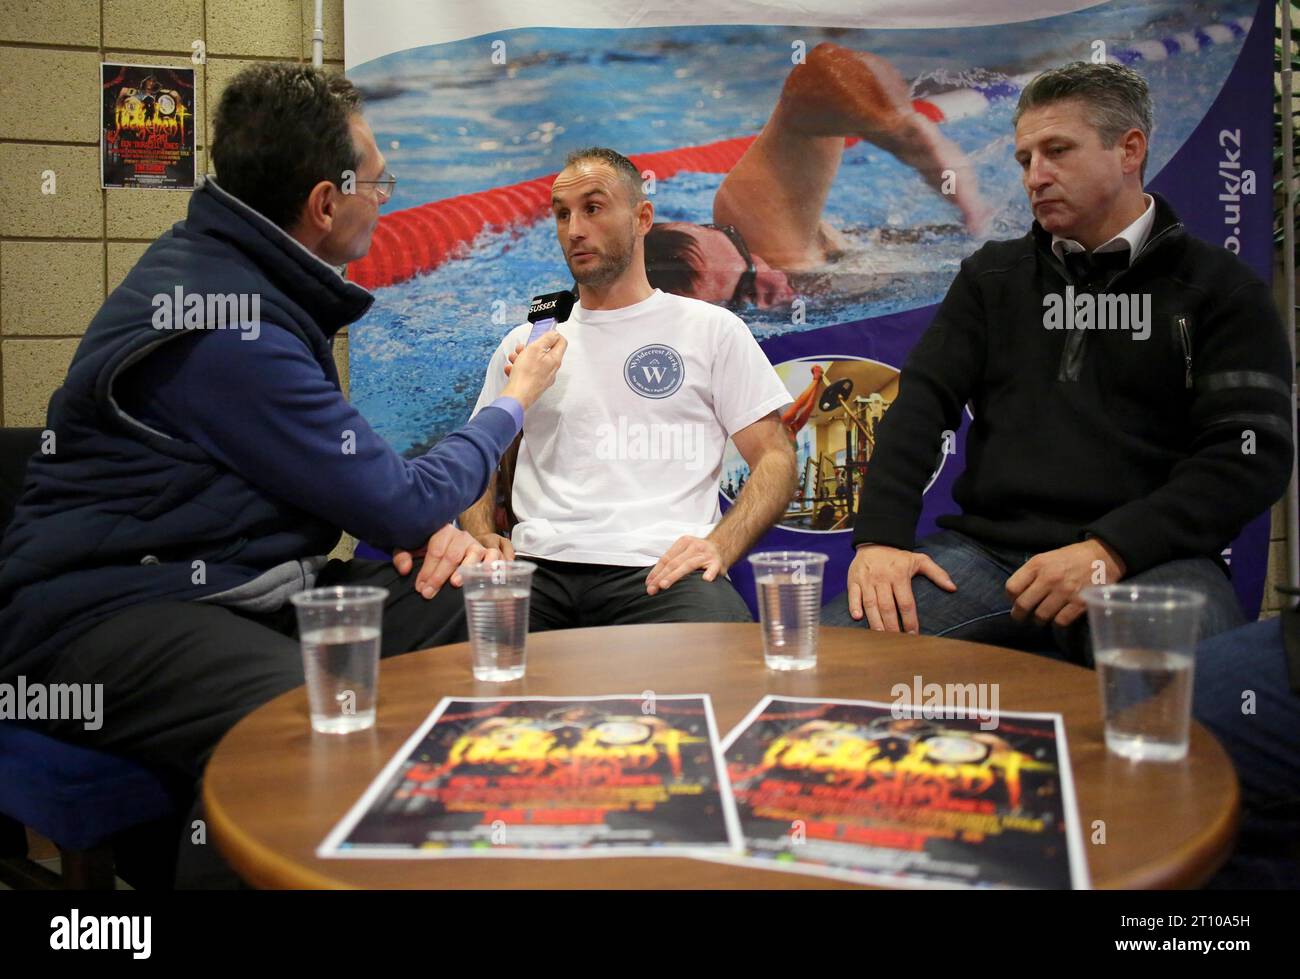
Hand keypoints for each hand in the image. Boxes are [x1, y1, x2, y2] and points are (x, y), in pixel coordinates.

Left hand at [390, 524, 507, 598]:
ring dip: (466, 568)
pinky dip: (492, 566)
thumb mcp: (412, 548)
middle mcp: (461, 536)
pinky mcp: (489, 552)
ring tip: (456, 582)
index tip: (420, 587)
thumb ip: (403, 556)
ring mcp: (476, 544)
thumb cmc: (429, 548)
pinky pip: (494, 556)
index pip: (435, 551)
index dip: (427, 570)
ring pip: (474, 554)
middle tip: (429, 592)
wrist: (450, 542)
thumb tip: (406, 569)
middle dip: (439, 576)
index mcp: (442, 531)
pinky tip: (484, 578)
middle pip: (452, 555)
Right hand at [501, 330, 566, 408]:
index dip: (553, 335)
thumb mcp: (535, 349)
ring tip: (513, 358)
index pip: (561, 342)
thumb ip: (546, 339)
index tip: (543, 333)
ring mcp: (542, 379)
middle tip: (521, 348)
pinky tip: (510, 369)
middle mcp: (551, 370)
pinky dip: (518, 369)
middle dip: (530, 348)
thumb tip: (554, 333)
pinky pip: (526, 373)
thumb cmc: (526, 374)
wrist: (517, 397)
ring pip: (533, 362)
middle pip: (544, 353)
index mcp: (554, 360)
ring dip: (521, 357)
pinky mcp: (533, 385)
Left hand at [645, 536, 725, 594]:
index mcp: (683, 542)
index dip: (656, 571)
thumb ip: (672, 561)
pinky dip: (709, 573)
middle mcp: (694, 546)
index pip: (666, 558)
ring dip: (675, 575)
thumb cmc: (699, 552)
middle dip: (661, 577)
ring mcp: (706, 554)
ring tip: (664, 585)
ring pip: (688, 565)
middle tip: (652, 589)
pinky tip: (705, 580)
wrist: (723, 546)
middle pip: (674, 562)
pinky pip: (713, 568)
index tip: (648, 583)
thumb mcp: (685, 550)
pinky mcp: (717, 563)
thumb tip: (652, 579)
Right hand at [846, 544, 955, 633]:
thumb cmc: (898, 556)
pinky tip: (858, 618)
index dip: (910, 620)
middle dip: (892, 626)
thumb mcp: (920, 560)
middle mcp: (882, 578)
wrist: (875, 541)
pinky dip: (854, 606)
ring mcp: (866, 580)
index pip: (906, 602)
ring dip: (875, 622)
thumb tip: (953, 588)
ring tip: (881, 637)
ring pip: (871, 604)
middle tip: (896, 641)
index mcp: (899, 575)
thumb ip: (937, 573)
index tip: (913, 634)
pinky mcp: (853, 580)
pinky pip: (853, 595)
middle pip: (888, 607)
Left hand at [1005, 539, 1125, 627]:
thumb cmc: (1071, 557)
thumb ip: (1031, 573)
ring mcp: (1065, 592)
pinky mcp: (1080, 603)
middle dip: (1019, 615)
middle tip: (1021, 617)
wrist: (1103, 555)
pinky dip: (1057, 622)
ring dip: (1038, 620)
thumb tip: (1016, 595)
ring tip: (1041, 618)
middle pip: (1023, 605)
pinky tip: (1059, 617)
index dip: (1010, 598)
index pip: (1012, 587)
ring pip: (1041, 616)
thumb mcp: (1046, 557)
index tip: (1015, 601)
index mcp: (1037, 564)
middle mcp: (1049, 578)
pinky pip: (1060, 621)